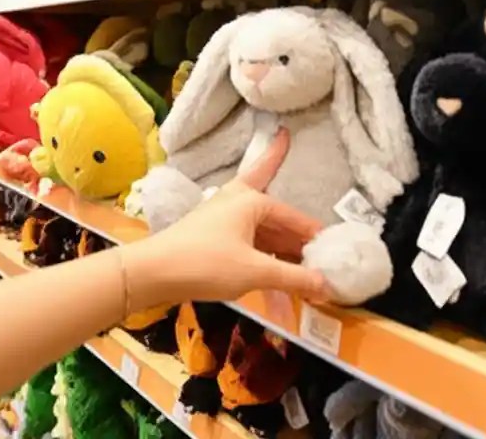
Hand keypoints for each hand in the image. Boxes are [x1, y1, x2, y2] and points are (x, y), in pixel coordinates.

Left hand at [122, 128, 328, 306]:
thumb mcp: (255, 271)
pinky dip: (264, 252)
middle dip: (298, 236)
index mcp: (251, 200)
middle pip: (278, 217)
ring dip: (281, 246)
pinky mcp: (212, 234)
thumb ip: (294, 278)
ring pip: (262, 229)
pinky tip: (273, 267)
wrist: (152, 273)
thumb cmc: (205, 264)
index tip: (333, 253)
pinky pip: (248, 239)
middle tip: (321, 252)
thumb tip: (327, 286)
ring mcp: (222, 216)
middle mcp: (237, 200)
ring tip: (302, 266)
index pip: (294, 218)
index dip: (314, 237)